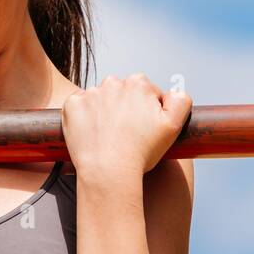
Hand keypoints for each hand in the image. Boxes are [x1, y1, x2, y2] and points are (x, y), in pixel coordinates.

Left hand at [60, 74, 192, 177]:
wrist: (108, 171)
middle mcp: (113, 82)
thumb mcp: (173, 126)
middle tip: (126, 134)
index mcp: (139, 83)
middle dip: (125, 109)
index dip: (148, 112)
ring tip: (108, 137)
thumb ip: (181, 101)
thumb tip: (174, 92)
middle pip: (122, 93)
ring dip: (103, 112)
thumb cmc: (142, 152)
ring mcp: (90, 94)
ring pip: (100, 100)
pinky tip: (91, 133)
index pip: (147, 93)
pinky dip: (83, 117)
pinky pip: (78, 106)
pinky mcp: (71, 106)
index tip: (144, 129)